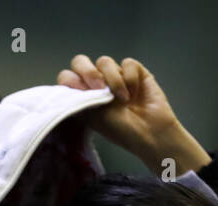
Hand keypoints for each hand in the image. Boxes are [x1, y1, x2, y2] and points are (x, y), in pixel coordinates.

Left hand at [56, 54, 210, 176]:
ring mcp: (115, 77)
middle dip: (87, 70)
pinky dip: (130, 78)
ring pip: (104, 61)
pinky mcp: (135, 72)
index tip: (79, 90)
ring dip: (113, 80)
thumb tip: (69, 77)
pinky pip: (128, 63)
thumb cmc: (122, 130)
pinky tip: (134, 93)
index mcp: (83, 97)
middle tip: (98, 86)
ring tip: (123, 99)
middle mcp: (97, 85)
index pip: (67, 78)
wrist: (150, 132)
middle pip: (80, 62)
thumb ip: (82, 96)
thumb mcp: (94, 116)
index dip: (70, 80)